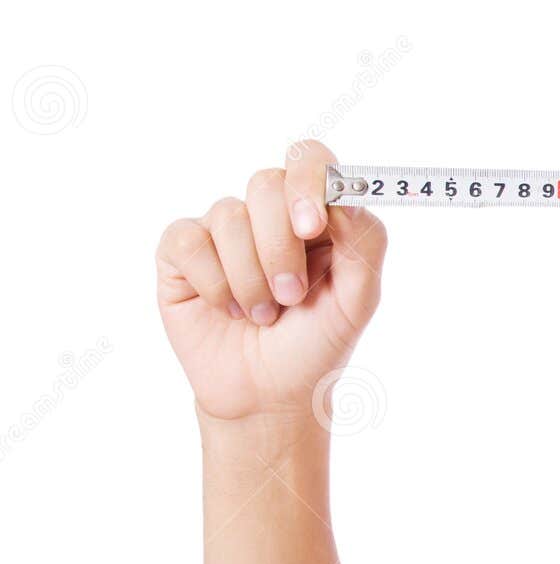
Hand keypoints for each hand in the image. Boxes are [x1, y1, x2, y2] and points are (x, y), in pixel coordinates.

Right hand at [155, 139, 387, 423]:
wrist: (269, 395)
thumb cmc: (317, 345)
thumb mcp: (358, 300)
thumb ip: (364, 242)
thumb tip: (338, 197)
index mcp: (315, 215)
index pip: (308, 160)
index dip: (307, 184)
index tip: (311, 227)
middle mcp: (267, 214)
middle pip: (265, 185)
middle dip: (280, 249)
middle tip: (291, 297)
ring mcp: (222, 230)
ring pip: (228, 217)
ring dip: (251, 280)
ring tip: (263, 315)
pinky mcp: (182, 252)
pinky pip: (190, 241)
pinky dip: (215, 284)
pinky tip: (228, 310)